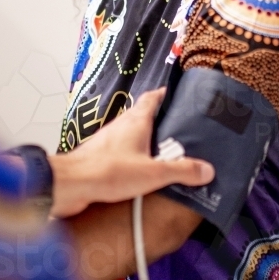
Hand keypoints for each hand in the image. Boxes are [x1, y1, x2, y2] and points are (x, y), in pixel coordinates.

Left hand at [49, 88, 213, 217]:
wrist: (71, 185)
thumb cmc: (109, 171)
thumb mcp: (154, 173)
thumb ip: (181, 170)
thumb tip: (208, 170)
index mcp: (136, 120)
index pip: (153, 98)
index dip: (167, 95)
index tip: (181, 98)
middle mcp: (121, 125)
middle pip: (144, 115)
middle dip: (162, 121)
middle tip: (181, 131)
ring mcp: (109, 140)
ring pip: (132, 133)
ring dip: (147, 140)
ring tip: (166, 153)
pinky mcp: (100, 156)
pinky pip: (122, 151)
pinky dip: (134, 156)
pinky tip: (142, 171)